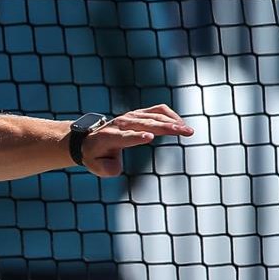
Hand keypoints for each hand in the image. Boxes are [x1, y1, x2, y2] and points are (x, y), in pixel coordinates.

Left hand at [77, 105, 193, 177]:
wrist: (90, 139)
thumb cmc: (96, 155)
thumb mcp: (96, 167)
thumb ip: (107, 169)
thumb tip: (116, 167)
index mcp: (109, 137)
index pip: (125, 137)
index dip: (137, 137)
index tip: (150, 137)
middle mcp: (120, 123)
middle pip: (145, 124)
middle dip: (165, 127)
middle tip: (183, 131)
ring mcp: (130, 116)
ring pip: (154, 116)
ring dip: (172, 122)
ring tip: (188, 130)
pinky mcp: (139, 113)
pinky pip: (157, 110)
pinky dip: (170, 115)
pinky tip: (181, 124)